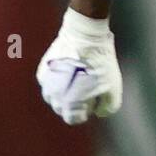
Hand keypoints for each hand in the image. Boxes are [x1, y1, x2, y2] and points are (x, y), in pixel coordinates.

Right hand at [37, 8, 121, 125]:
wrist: (84, 35)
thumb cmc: (100, 63)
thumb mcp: (113, 88)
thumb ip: (107, 107)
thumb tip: (98, 112)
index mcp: (69, 103)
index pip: (73, 119)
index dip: (85, 112)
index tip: (92, 101)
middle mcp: (54, 95)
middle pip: (61, 109)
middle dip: (73, 104)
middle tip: (86, 90)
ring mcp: (46, 82)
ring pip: (53, 97)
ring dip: (63, 94)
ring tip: (76, 80)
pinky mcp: (43, 70)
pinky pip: (48, 84)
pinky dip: (56, 82)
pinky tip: (68, 71)